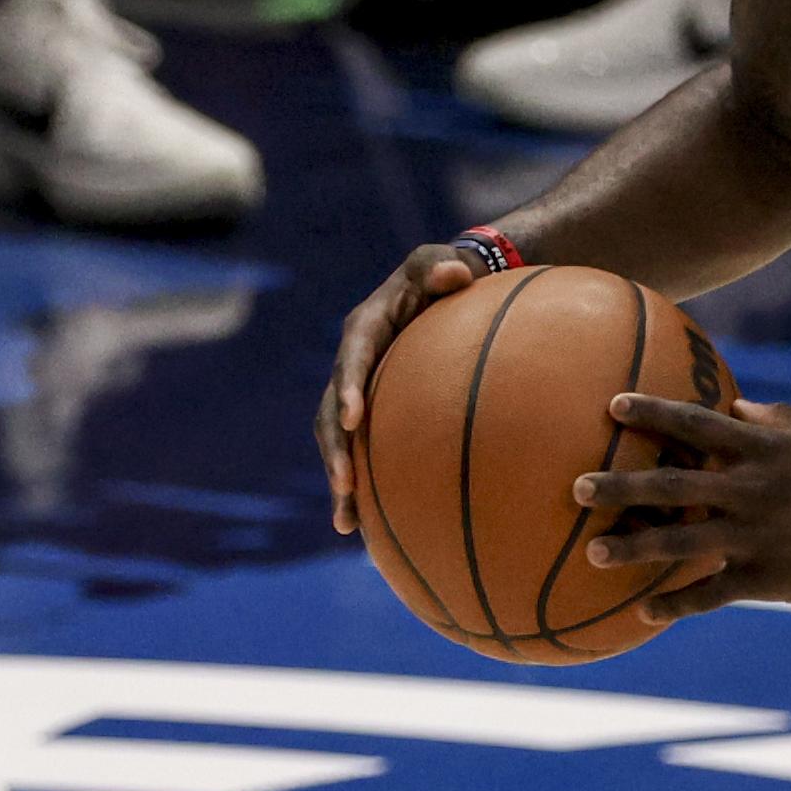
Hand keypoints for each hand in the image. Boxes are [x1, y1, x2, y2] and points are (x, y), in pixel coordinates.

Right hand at [317, 244, 481, 533]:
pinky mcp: (371, 411)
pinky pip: (361, 449)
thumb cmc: (449, 273)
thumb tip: (459, 273)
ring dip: (340, 479)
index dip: (348, 386)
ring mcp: (358, 389)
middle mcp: (353, 362)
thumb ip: (444, 266)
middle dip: (336, 449)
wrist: (448, 288)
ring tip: (347, 522)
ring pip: (338, 439)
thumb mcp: (443, 262)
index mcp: (365, 326)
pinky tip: (369, 528)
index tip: (354, 417)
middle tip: (345, 485)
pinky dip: (362, 485)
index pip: (352, 357)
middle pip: (332, 411)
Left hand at [575, 394, 790, 620]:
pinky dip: (677, 604)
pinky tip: (645, 614)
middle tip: (576, 485)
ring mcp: (760, 535)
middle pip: (673, 483)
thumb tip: (736, 404)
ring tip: (591, 551)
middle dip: (621, 484)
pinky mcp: (772, 578)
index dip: (653, 413)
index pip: (699, 423)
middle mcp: (755, 488)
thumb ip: (780, 419)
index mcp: (768, 448)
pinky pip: (713, 594)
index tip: (612, 405)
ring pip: (682, 542)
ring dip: (633, 546)